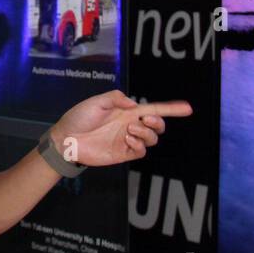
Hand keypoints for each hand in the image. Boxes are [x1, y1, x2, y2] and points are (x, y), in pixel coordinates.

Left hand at [49, 90, 191, 166]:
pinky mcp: (122, 153)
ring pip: (152, 139)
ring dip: (146, 132)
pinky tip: (127, 138)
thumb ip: (116, 98)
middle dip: (159, 122)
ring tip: (129, 129)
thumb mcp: (97, 101)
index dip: (171, 108)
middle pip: (158, 126)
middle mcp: (130, 125)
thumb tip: (136, 105)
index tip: (187, 108)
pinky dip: (139, 144)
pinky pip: (141, 151)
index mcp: (126, 111)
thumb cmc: (78, 117)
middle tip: (145, 119)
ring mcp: (127, 140)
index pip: (153, 109)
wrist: (66, 139)